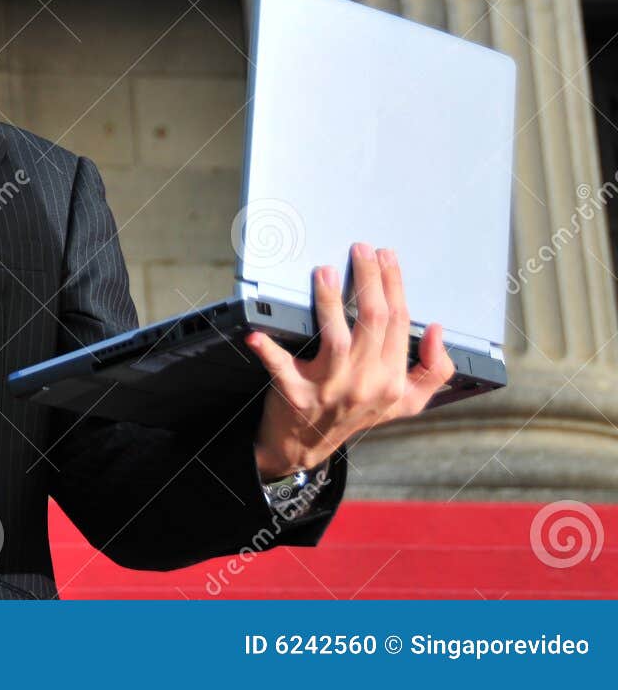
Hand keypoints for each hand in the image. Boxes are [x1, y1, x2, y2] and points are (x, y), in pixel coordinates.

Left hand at [244, 242, 455, 475]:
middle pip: (373, 321)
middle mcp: (365, 383)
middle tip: (361, 250)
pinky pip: (281, 367)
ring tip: (325, 273)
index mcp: (393, 382)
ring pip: (336, 336)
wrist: (308, 444)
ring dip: (330, 301)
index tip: (387, 257)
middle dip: (369, 279)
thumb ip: (434, 371)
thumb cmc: (356, 413)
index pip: (400, 323)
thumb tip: (438, 331)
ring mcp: (329, 388)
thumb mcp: (406, 402)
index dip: (394, 285)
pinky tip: (257, 334)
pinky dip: (268, 349)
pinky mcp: (294, 392)